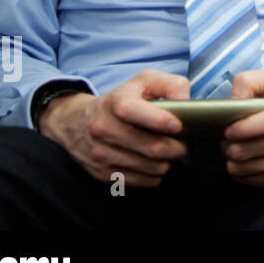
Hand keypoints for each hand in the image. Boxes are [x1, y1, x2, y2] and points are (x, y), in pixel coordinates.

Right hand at [38, 69, 188, 188]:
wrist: (76, 121)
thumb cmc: (122, 99)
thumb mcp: (146, 81)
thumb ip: (172, 86)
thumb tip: (187, 105)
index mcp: (116, 102)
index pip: (137, 112)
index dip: (162, 121)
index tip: (178, 126)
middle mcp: (104, 128)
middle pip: (153, 148)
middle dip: (176, 147)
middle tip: (182, 143)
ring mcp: (101, 153)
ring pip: (152, 167)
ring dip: (168, 162)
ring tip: (169, 152)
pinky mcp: (102, 174)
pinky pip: (143, 181)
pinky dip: (156, 174)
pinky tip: (154, 162)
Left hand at [220, 70, 263, 186]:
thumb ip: (247, 83)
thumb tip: (233, 103)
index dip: (246, 127)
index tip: (229, 130)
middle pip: (255, 148)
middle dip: (231, 146)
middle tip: (224, 140)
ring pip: (250, 167)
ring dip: (233, 161)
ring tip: (232, 150)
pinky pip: (254, 180)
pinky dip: (241, 173)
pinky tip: (240, 162)